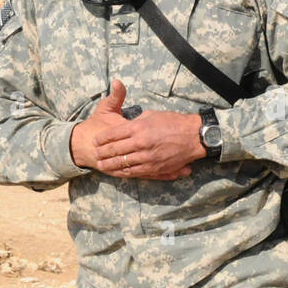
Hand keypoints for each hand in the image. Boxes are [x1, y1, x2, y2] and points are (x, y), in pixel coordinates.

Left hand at [71, 80, 201, 179]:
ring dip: (109, 165)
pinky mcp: (154, 167)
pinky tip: (117, 172)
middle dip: (102, 152)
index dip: (102, 138)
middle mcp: (140, 143)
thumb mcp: (152, 115)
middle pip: (114, 150)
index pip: (113, 134)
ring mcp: (147, 157)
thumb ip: (136, 122)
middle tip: (94, 154)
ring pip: (122, 163)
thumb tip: (126, 125)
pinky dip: (123, 172)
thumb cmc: (174, 122)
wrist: (193, 137)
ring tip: (101, 165)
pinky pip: (135, 171)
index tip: (95, 141)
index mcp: (138, 128)